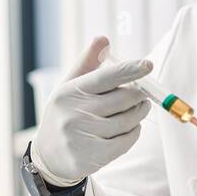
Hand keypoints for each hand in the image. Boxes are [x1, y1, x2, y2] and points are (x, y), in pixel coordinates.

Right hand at [34, 37, 153, 184]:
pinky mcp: (94, 155)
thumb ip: (88, 64)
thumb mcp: (69, 88)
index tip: (148, 65)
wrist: (48, 156)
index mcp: (71, 92)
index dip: (130, 70)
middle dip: (140, 95)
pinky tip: (131, 129)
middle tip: (144, 95)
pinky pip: (127, 140)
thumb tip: (103, 39)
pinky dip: (134, 133)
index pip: (106, 77)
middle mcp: (75, 112)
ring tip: (138, 110)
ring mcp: (84, 135)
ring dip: (139, 114)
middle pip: (124, 99)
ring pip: (129, 121)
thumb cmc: (65, 115)